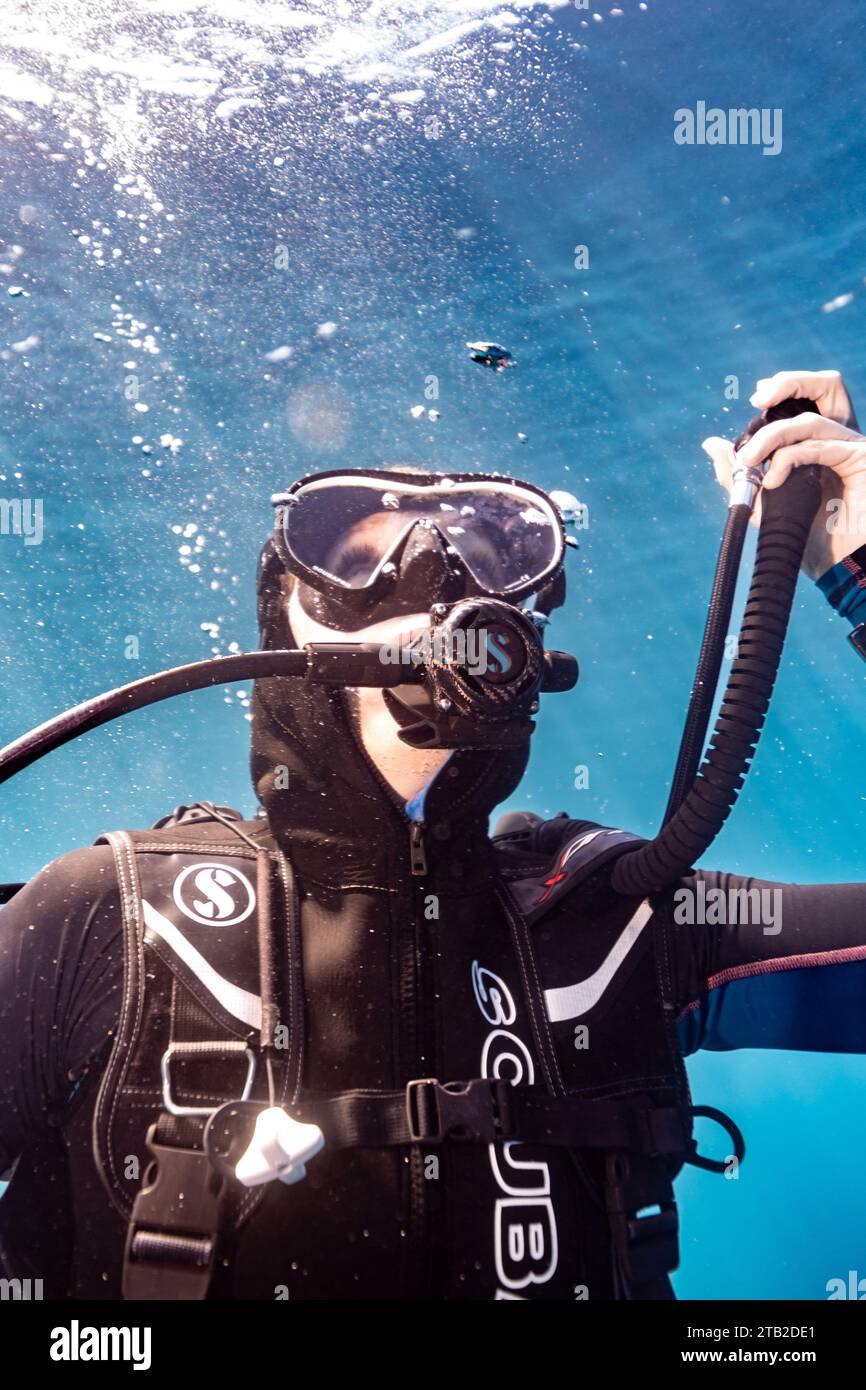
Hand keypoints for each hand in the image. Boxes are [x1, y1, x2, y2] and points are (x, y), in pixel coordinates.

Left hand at [703, 370, 865, 579]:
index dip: (785, 387)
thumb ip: (740, 472)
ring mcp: (854, 447)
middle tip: (756, 400)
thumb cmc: (804, 539)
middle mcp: (842, 438)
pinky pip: (820, 445)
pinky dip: (789, 458)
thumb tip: (711, 443)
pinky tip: (772, 481)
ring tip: (748, 462)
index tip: (754, 399)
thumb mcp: (762, 501)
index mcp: (822, 440)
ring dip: (772, 437)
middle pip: (827, 385)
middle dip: (790, 382)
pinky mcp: (862, 459)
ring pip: (811, 420)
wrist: (834, 568)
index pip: (809, 396)